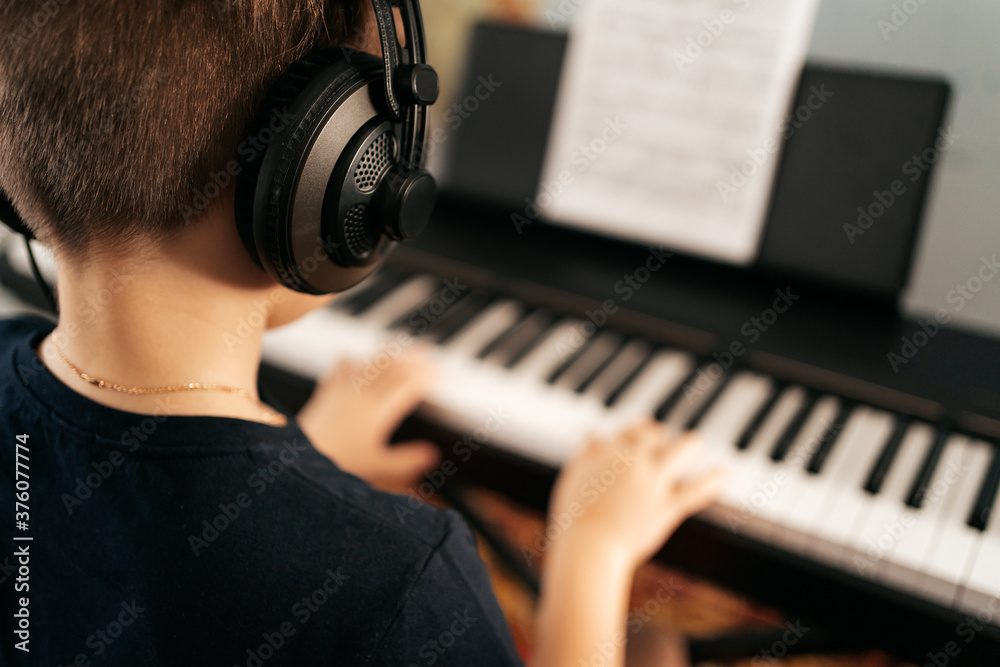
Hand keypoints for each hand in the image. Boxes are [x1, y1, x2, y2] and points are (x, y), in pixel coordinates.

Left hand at [297, 348, 440, 488]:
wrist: (298, 456)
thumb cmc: (336, 462)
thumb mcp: (376, 465)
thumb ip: (406, 460)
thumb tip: (432, 456)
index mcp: (377, 410)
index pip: (408, 384)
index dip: (426, 376)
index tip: (439, 375)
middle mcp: (361, 394)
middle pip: (392, 366)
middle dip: (413, 356)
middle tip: (429, 350)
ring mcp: (343, 389)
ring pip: (369, 362)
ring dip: (387, 352)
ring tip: (400, 344)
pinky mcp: (327, 391)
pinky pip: (341, 368)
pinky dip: (351, 360)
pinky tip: (351, 355)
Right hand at [548, 420, 726, 570]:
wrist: (589, 545)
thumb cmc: (575, 516)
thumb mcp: (575, 477)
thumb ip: (587, 454)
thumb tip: (592, 436)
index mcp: (610, 452)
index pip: (632, 431)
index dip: (642, 429)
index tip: (648, 428)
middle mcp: (635, 460)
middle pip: (657, 436)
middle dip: (664, 437)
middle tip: (668, 440)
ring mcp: (653, 481)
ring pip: (683, 451)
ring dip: (692, 445)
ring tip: (697, 444)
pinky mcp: (668, 506)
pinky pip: (697, 489)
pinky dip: (713, 480)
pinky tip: (724, 473)